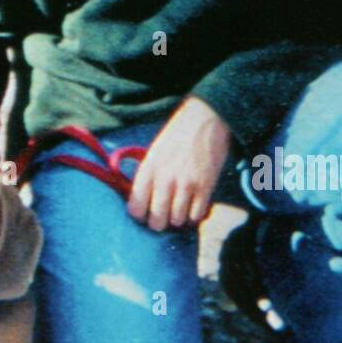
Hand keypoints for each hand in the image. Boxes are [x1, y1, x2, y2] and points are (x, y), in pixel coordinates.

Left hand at [127, 97, 230, 231]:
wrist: (205, 120)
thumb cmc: (177, 135)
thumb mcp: (154, 151)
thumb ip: (147, 175)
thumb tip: (139, 199)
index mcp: (149, 168)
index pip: (136, 206)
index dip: (138, 214)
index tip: (143, 212)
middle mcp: (165, 179)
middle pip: (156, 220)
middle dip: (157, 222)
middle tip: (161, 217)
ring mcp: (186, 184)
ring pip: (176, 220)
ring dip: (176, 218)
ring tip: (177, 209)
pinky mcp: (205, 187)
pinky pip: (196, 216)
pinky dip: (193, 215)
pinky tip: (192, 206)